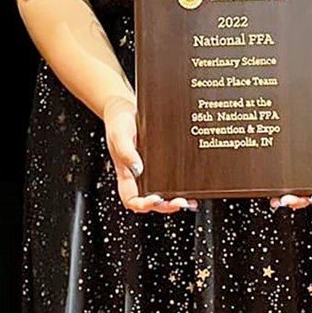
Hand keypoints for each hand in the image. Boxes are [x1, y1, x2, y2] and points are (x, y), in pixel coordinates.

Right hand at [103, 96, 194, 214]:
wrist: (126, 106)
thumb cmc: (119, 121)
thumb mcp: (120, 135)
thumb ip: (126, 152)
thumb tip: (138, 169)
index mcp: (126, 174)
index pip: (132, 199)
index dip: (143, 204)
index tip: (155, 199)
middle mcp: (139, 176)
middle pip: (151, 201)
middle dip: (166, 206)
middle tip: (179, 202)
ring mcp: (151, 170)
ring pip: (163, 193)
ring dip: (175, 200)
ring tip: (189, 200)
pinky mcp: (162, 162)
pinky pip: (171, 178)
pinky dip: (182, 185)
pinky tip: (193, 185)